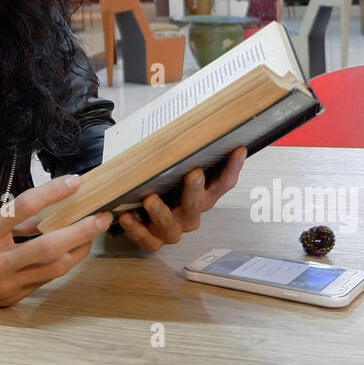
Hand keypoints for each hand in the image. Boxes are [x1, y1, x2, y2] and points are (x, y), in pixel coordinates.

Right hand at [0, 176, 113, 316]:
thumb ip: (10, 221)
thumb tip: (46, 211)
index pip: (24, 208)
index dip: (52, 193)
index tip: (74, 182)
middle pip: (50, 246)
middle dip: (82, 230)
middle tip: (102, 217)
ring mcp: (6, 284)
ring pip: (55, 268)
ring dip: (79, 249)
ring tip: (92, 233)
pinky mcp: (11, 298)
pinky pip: (44, 279)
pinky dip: (60, 263)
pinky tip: (70, 251)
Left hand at [114, 146, 246, 252]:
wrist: (138, 211)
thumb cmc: (159, 187)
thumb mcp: (172, 169)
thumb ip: (181, 154)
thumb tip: (188, 124)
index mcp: (201, 198)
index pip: (223, 184)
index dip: (232, 168)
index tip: (237, 150)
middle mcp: (189, 215)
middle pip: (198, 205)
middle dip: (196, 190)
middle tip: (194, 173)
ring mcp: (171, 230)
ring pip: (170, 225)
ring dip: (161, 212)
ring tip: (150, 199)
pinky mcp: (152, 240)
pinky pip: (145, 238)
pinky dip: (135, 228)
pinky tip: (126, 215)